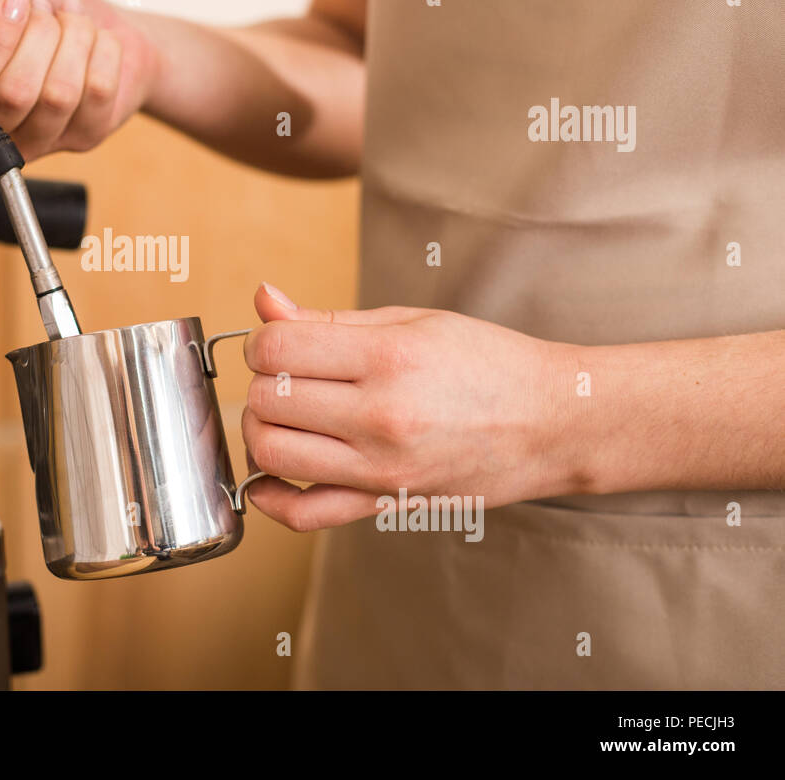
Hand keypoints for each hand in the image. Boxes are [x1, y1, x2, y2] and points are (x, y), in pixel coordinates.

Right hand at [0, 0, 159, 159]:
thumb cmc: (49, 5)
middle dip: (41, 34)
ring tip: (70, 20)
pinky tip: (95, 40)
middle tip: (45, 10)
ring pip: (59, 94)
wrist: (104, 23)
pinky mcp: (84, 137)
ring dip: (74, 38)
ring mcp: (39, 136)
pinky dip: (103, 49)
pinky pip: (97, 92)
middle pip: (15, 92)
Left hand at [240, 283, 582, 530]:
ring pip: (272, 452)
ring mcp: (383, 467)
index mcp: (389, 358)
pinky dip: (269, 497)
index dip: (263, 341)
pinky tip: (267, 475)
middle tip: (284, 376)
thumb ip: (330, 318)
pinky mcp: (386, 503)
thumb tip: (264, 301)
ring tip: (284, 415)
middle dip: (261, 383)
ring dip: (261, 430)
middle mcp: (382, 416)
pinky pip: (304, 513)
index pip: (277, 349)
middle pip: (266, 400)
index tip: (277, 343)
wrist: (555, 423)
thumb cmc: (489, 364)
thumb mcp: (413, 321)